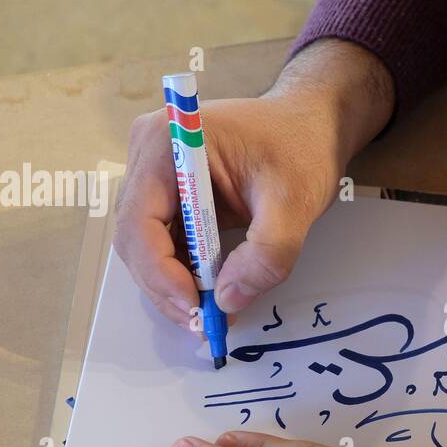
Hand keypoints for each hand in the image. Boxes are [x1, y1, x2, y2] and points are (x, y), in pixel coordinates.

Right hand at [115, 39, 393, 327]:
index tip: (195, 309)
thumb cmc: (302, 148)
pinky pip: (165, 240)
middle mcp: (148, 154)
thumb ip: (266, 253)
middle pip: (136, 238)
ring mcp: (154, 172)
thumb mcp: (295, 202)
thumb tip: (227, 300)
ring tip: (208, 314)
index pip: (139, 221)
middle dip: (167, 286)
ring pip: (147, 245)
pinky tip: (209, 291)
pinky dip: (184, 271)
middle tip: (202, 324)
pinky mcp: (169, 191)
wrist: (311, 123)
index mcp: (168, 143)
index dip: (160, 273)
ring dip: (174, 283)